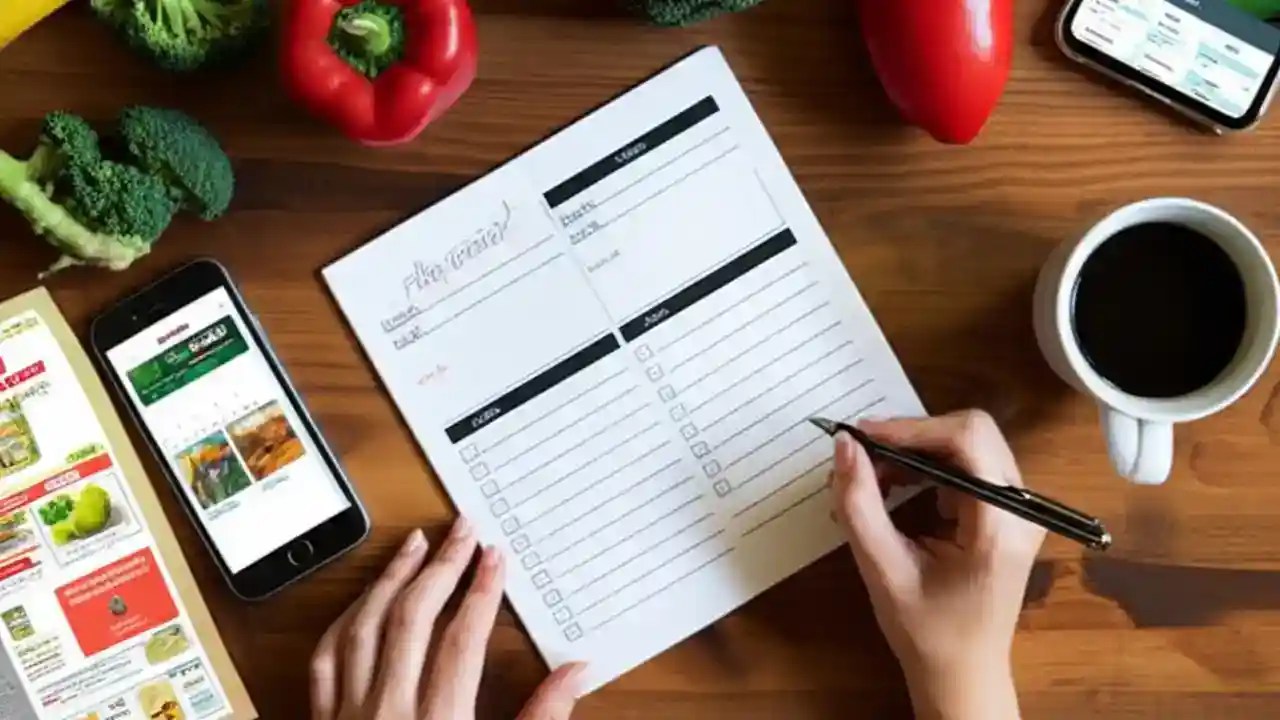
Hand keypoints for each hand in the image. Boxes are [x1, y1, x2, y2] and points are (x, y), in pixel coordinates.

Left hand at [310, 518, 585, 719]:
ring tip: (416, 544)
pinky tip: (364, 599)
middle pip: (410, 620)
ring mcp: (347, 718)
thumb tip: (576, 671)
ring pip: (362, 629)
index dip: (481, 591)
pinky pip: (326, 659)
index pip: (460, 639)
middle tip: (463, 529)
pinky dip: (346, 620)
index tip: (497, 557)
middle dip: (441, 566)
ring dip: (390, 579)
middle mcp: (386, 714)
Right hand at [829, 410, 1044, 719]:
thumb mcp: (882, 569)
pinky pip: (970, 465)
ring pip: (969, 444)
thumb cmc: (925, 630)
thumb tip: (845, 446)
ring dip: (917, 450)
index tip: (863, 437)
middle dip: (911, 436)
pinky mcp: (1007, 512)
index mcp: (1000, 524)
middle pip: (971, 433)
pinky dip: (929, 465)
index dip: (913, 427)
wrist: (962, 672)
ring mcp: (1020, 508)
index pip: (968, 439)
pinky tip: (898, 488)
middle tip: (864, 458)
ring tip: (875, 478)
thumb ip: (860, 505)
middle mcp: (1022, 508)